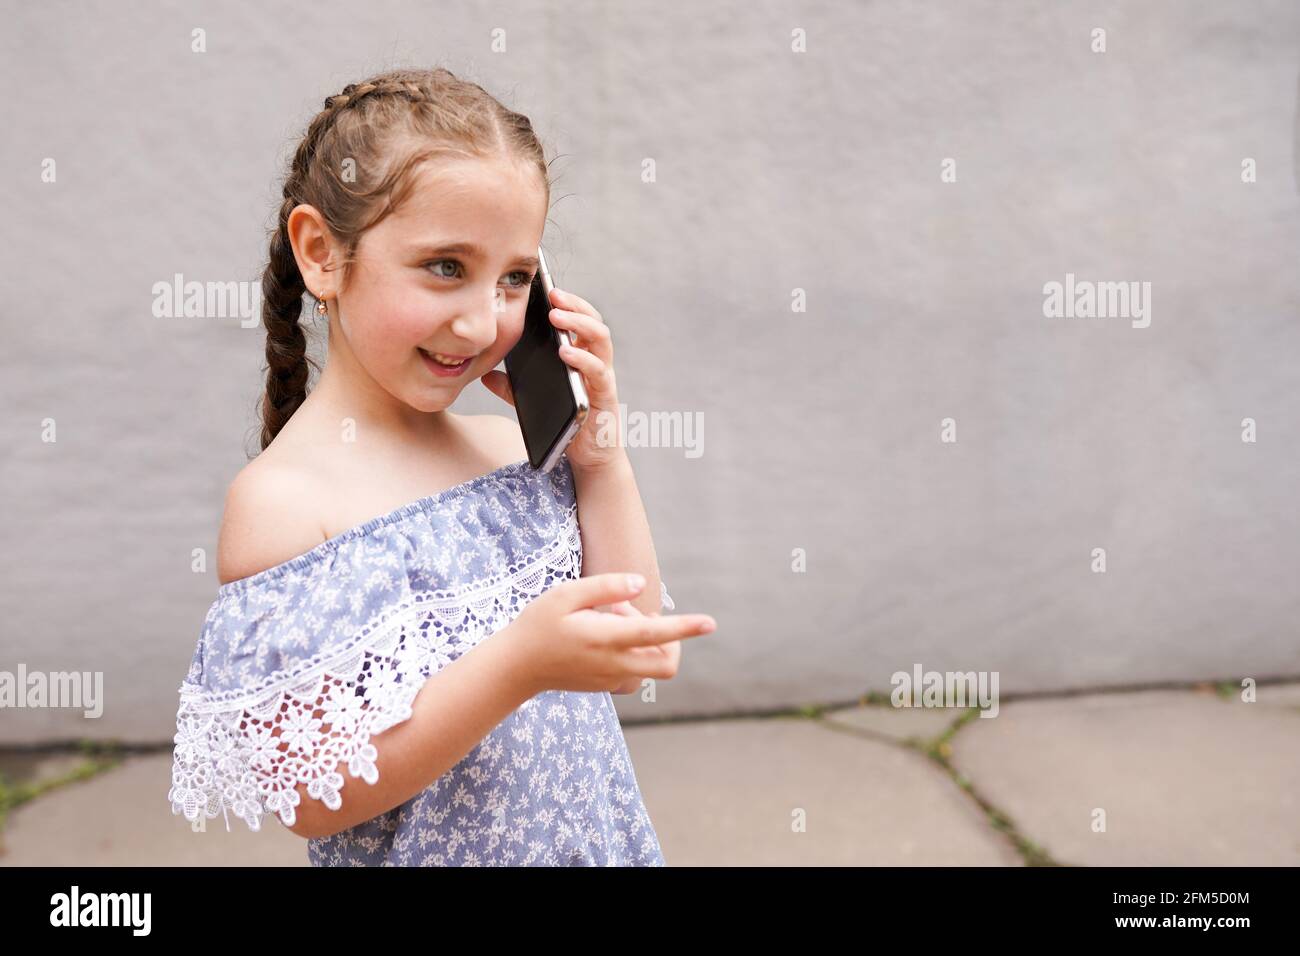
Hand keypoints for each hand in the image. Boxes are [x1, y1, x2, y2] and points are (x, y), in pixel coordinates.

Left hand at [479, 286, 625, 472]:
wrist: (588, 456)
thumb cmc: (565, 423)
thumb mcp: (533, 401)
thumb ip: (512, 387)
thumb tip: (484, 373)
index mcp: (581, 357)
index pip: (578, 319)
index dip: (566, 301)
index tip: (545, 288)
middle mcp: (596, 361)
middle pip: (593, 321)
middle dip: (574, 304)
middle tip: (552, 294)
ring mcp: (603, 377)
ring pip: (601, 339)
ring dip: (580, 323)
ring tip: (556, 317)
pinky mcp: (605, 395)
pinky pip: (598, 371)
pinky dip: (582, 359)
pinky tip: (564, 352)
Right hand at [502, 573, 712, 697]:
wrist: (516, 668)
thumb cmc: (538, 624)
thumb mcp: (565, 595)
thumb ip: (605, 588)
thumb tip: (641, 584)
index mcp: (605, 639)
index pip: (655, 635)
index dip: (685, 628)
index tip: (710, 623)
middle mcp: (613, 664)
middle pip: (666, 663)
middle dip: (671, 639)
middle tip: (633, 614)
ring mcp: (611, 679)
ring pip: (650, 664)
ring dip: (643, 640)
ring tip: (607, 618)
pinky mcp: (606, 685)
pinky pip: (633, 667)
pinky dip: (629, 649)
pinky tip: (600, 632)